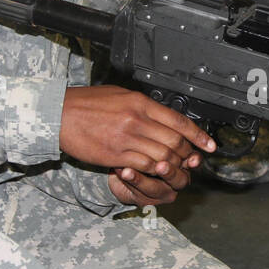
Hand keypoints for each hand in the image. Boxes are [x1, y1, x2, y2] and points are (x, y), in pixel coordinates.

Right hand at [59, 86, 215, 203]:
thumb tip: (164, 115)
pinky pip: (144, 167)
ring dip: (173, 166)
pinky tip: (156, 173)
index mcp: (140, 103)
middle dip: (188, 154)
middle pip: (175, 142)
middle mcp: (137, 120)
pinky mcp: (115, 156)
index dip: (198, 136)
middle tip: (193, 159)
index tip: (209, 145)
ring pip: (162, 157)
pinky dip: (153, 172)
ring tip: (176, 169)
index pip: (179, 121)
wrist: (59, 115)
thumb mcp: (120, 95)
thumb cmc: (86, 104)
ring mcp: (127, 140)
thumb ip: (144, 106)